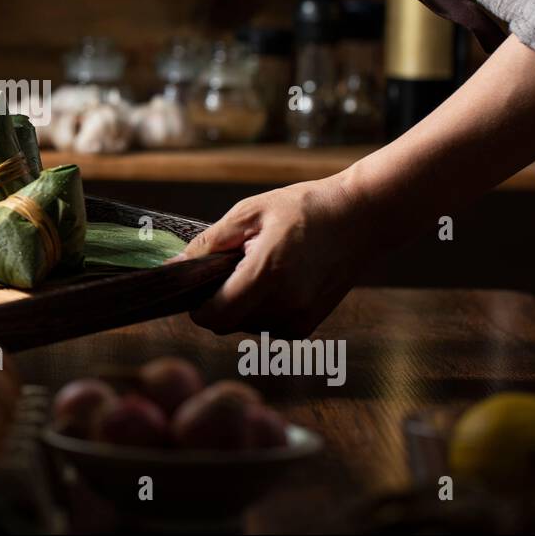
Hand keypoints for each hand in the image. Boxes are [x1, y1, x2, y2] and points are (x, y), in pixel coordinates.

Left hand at [173, 175, 372, 338]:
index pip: (215, 316)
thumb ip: (208, 243)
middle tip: (233, 266)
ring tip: (261, 268)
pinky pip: (265, 327)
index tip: (196, 285)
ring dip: (240, 305)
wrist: (360, 218)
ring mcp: (300, 319)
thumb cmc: (303, 208)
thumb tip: (174, 267)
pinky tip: (276, 281)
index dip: (197, 305)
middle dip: (218, 301)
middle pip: (226, 323)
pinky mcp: (307, 326)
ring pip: (244, 326)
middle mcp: (286, 304)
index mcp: (269, 273)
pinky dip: (260, 310)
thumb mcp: (249, 213)